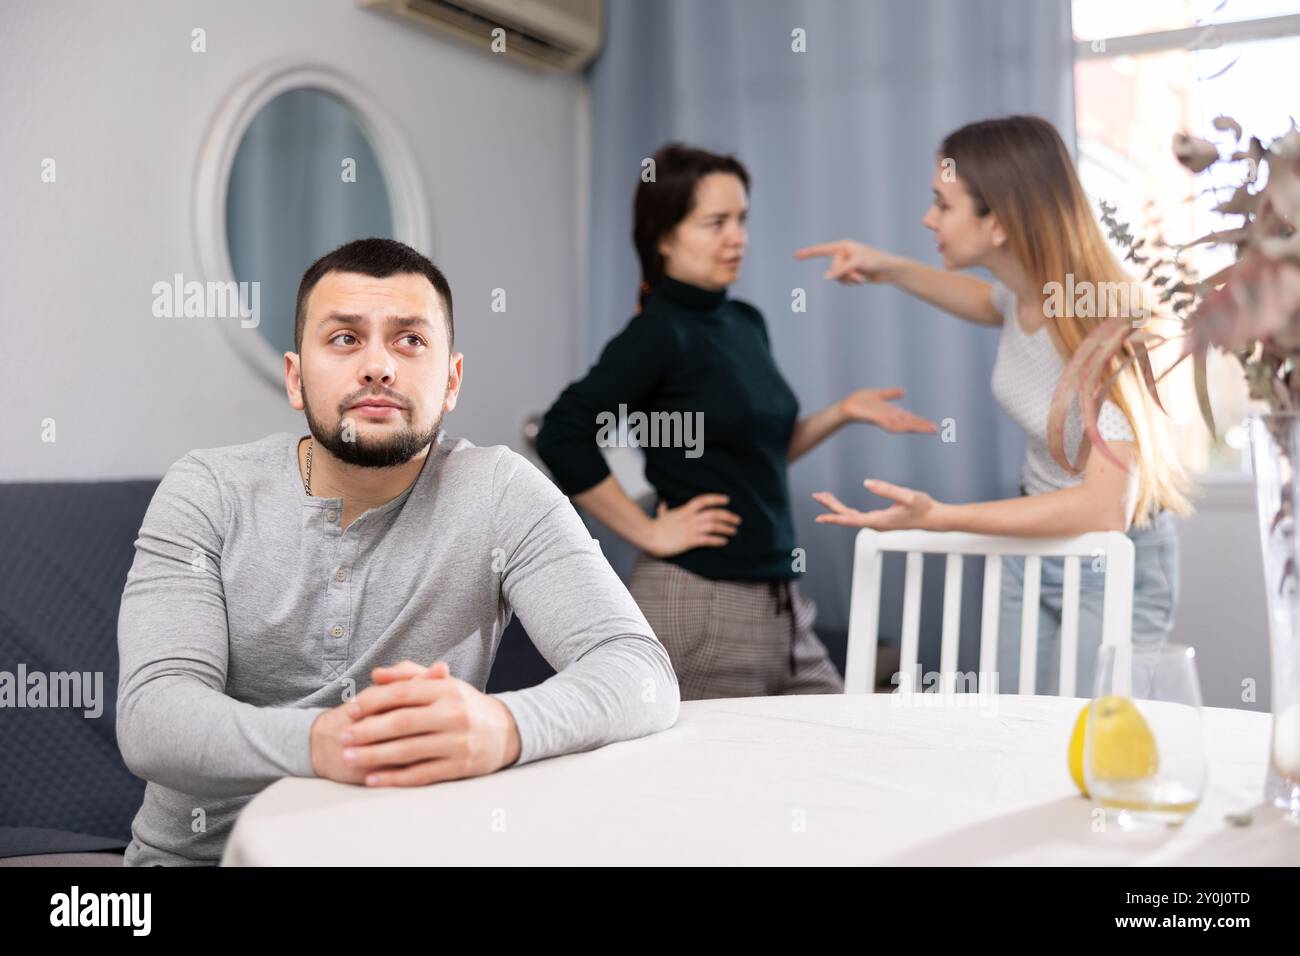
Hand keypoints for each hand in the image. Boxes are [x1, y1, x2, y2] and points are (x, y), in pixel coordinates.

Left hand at [314, 660, 521, 786]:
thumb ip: (409, 675)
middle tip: (343, 737)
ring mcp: (458, 742)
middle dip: (368, 730)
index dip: (374, 701)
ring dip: (375, 755)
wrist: (506, 731)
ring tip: (350, 758)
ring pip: (409, 750)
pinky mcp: (461, 767)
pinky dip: (395, 778)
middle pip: (403, 722)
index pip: (405, 692)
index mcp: (447, 689)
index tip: (350, 710)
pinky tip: (374, 779)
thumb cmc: (465, 706)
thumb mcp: (444, 685)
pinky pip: (422, 774)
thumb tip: (376, 675)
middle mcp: (454, 714)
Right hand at [645, 493, 740, 557]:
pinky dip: (717, 540)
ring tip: (734, 531)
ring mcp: (691, 529)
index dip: (716, 498)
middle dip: (728, 516)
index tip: (727, 499)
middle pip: (713, 514)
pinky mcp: (689, 541)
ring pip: (713, 526)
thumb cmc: (654, 527)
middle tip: (737, 520)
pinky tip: (724, 541)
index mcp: (685, 510)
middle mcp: (690, 518)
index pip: (703, 500)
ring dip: (726, 528)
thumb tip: (662, 504)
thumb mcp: (661, 516)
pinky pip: (707, 540)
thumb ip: (663, 510)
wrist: (650, 536)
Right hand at [794, 239, 899, 283]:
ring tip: (862, 275)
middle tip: (858, 270)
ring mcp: (846, 265)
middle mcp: (843, 255)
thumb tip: (826, 277)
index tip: (796, 256)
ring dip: (850, 279)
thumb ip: (841, 270)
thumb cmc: (875, 261)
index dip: (808, 253)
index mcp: (843, 246)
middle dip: (844, 273)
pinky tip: (863, 278)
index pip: (822, 250)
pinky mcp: (851, 274)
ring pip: (837, 278)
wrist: (889, 270)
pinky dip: (853, 282)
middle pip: (831, 269)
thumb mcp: (857, 263)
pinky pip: (843, 282)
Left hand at [812, 479, 941, 530]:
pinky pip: (857, 517)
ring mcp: (877, 524)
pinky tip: (841, 506)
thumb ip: (886, 489)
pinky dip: (846, 511)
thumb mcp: (906, 495)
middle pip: (847, 517)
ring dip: (837, 508)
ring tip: (824, 497)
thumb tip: (866, 482)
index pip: (851, 519)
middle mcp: (875, 525)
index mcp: (879, 521)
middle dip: (831, 507)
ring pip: (851, 517)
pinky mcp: (880, 521)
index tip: (818, 518)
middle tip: (816, 495)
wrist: (934, 518)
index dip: (834, 517)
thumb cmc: (923, 506)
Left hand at [838, 387, 937, 433]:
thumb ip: (890, 394)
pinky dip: (899, 424)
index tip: (935, 427)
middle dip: (923, 427)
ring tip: (927, 429)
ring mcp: (884, 420)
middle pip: (910, 423)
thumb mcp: (879, 394)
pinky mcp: (876, 419)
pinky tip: (907, 426)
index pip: (911, 419)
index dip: (922, 422)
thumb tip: (903, 392)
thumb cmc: (860, 402)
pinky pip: (890, 423)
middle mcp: (890, 418)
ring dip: (915, 427)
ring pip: (903, 425)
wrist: (846, 406)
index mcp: (892, 413)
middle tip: (937, 430)